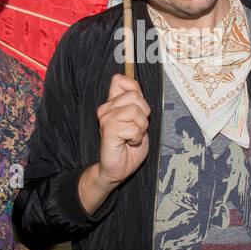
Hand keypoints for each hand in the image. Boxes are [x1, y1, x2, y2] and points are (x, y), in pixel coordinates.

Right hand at [94, 72, 150, 187]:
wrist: (118, 168)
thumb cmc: (128, 147)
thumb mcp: (138, 121)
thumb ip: (137, 105)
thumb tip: (139, 91)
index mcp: (112, 104)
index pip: (120, 80)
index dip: (134, 88)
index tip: (138, 106)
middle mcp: (106, 108)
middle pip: (134, 95)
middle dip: (143, 114)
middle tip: (137, 128)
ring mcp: (106, 119)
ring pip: (135, 111)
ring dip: (140, 127)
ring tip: (133, 136)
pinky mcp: (109, 130)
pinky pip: (133, 127)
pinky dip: (137, 137)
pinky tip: (129, 142)